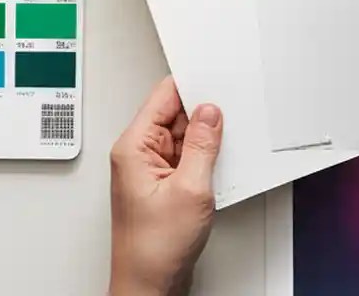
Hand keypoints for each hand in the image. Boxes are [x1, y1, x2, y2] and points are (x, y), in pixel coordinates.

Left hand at [109, 77, 223, 295]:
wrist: (149, 285)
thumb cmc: (154, 248)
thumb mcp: (191, 188)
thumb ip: (203, 145)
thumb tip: (210, 113)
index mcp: (133, 147)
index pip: (162, 97)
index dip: (190, 86)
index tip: (215, 82)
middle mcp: (138, 155)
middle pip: (175, 115)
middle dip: (203, 117)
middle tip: (225, 127)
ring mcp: (150, 170)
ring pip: (184, 138)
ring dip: (205, 143)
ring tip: (215, 162)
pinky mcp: (163, 185)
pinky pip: (187, 159)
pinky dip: (203, 162)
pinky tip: (213, 173)